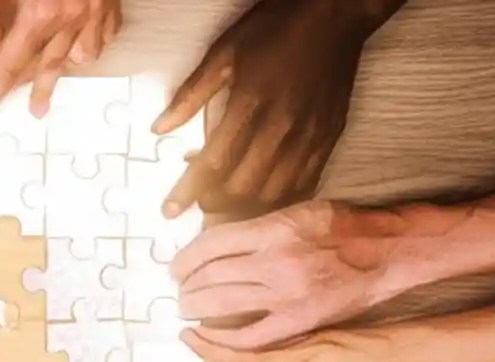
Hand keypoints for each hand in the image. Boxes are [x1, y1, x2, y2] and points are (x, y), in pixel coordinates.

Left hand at [0, 0, 123, 119]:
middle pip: (48, 68)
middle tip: (35, 111)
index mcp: (38, 13)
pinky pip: (105, 34)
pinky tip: (85, 43)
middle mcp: (70, 18)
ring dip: (67, 66)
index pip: (8, 66)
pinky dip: (94, 42)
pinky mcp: (110, 0)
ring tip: (57, 74)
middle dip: (37, 93)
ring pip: (82, 54)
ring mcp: (95, 10)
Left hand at [157, 0, 405, 216]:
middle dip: (214, 205)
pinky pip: (306, 182)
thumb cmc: (273, 29)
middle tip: (198, 206)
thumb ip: (190, 95)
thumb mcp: (222, 53)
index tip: (169, 210)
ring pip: (274, 192)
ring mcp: (310, 135)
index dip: (188, 192)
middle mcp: (282, 127)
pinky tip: (264, 200)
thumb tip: (159, 128)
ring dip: (246, 209)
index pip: (213, 163)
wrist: (335, 12)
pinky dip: (281, 199)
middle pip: (243, 187)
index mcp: (250, 104)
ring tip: (226, 206)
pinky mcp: (330, 137)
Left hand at [172, 200, 402, 349]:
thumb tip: (213, 246)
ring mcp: (287, 295)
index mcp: (272, 230)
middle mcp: (276, 262)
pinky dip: (222, 339)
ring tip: (187, 308)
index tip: (176, 267)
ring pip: (222, 305)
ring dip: (195, 308)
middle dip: (185, 286)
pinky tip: (209, 336)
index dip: (184, 259)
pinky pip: (250, 337)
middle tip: (179, 290)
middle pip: (209, 277)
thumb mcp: (296, 212)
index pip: (209, 245)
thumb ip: (256, 230)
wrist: (391, 251)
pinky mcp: (300, 321)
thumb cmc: (345, 227)